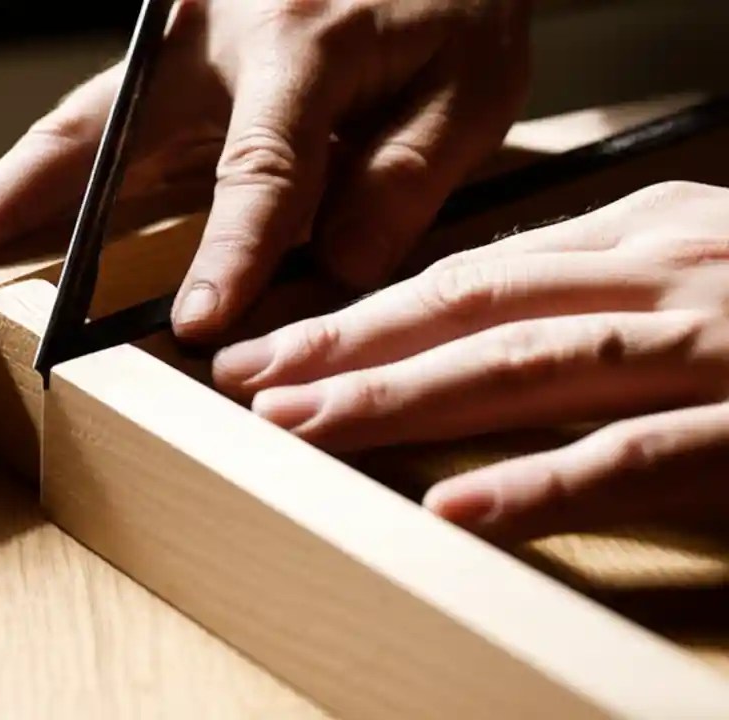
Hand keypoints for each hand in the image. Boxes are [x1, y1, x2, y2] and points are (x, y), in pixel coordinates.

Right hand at [0, 0, 530, 340]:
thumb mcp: (467, 86)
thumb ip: (403, 182)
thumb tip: (326, 274)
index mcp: (300, 42)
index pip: (258, 168)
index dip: (230, 250)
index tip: (201, 325)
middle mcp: (211, 41)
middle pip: (92, 132)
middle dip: (7, 204)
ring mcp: (175, 48)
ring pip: (74, 131)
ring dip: (3, 198)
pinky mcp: (169, 63)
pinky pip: (98, 131)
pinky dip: (47, 186)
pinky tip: (17, 234)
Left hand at [212, 181, 728, 541]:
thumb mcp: (698, 271)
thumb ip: (595, 289)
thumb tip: (471, 324)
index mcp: (646, 236)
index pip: (470, 269)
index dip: (360, 309)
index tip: (276, 341)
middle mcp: (665, 275)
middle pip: (470, 306)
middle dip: (348, 344)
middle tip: (248, 377)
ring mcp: (715, 349)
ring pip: (529, 366)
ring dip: (403, 399)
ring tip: (303, 423)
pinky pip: (639, 458)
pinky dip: (544, 485)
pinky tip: (457, 511)